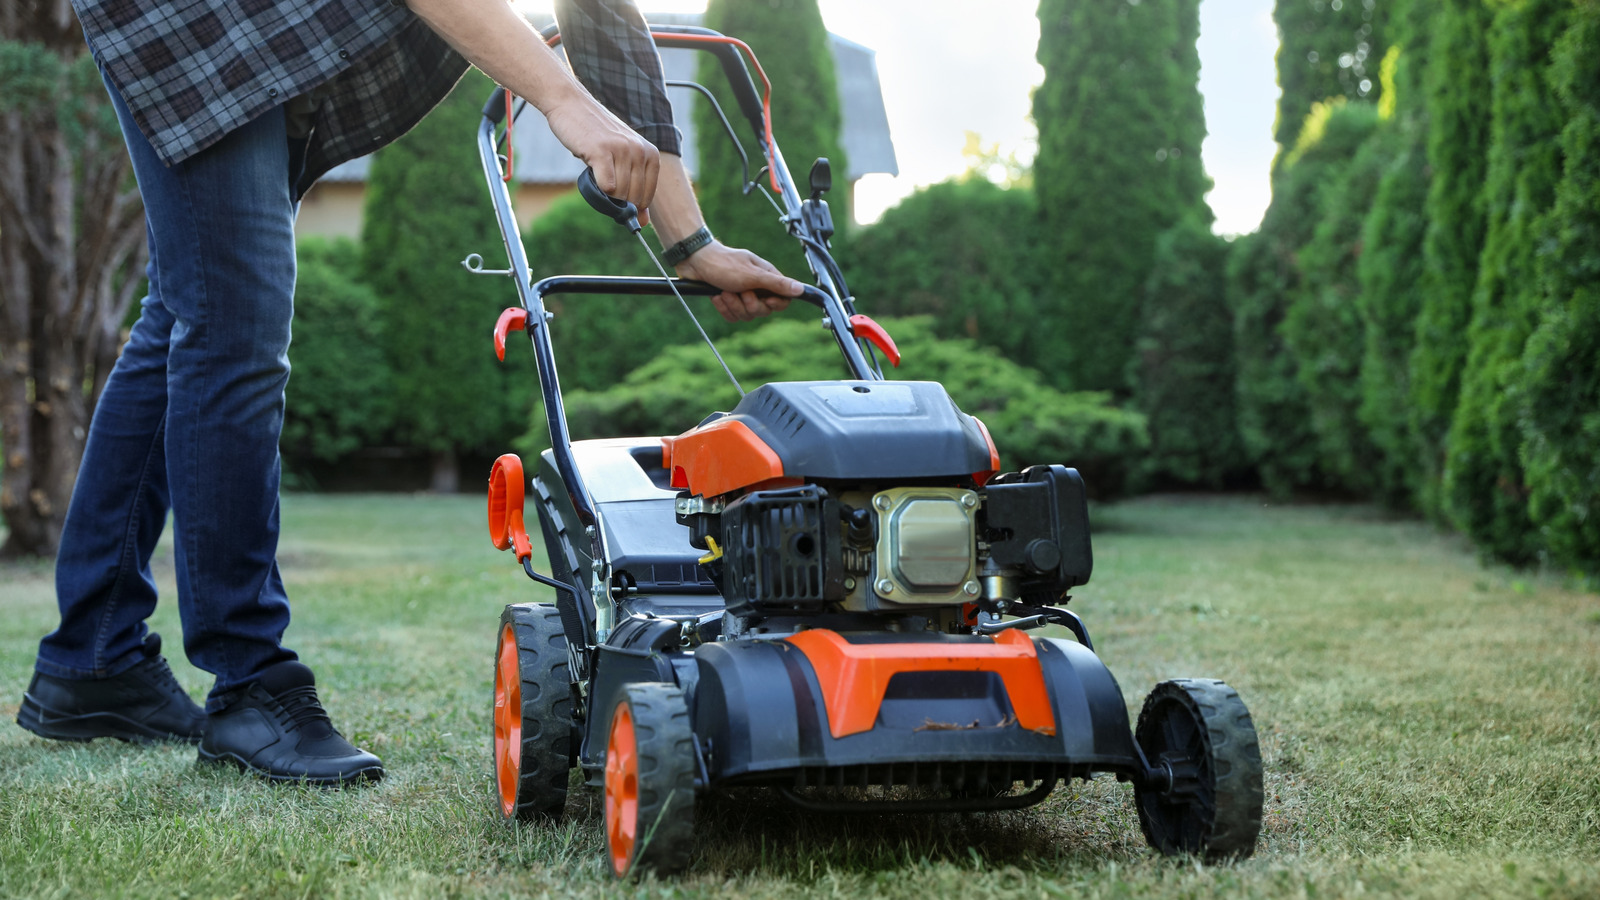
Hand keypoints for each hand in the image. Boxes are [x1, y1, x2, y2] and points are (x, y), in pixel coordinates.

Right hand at [544, 94, 658, 210]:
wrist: (571, 105)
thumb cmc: (595, 136)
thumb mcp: (622, 160)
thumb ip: (635, 190)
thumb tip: (643, 223)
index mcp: (650, 154)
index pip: (646, 197)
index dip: (631, 205)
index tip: (617, 198)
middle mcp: (640, 151)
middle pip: (632, 198)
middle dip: (616, 201)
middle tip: (603, 184)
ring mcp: (622, 150)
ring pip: (619, 194)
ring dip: (604, 193)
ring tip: (597, 174)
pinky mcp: (602, 151)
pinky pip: (607, 186)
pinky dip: (598, 188)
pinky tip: (593, 173)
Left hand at [674, 242, 804, 321]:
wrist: (696, 262)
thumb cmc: (724, 263)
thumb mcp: (753, 275)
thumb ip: (777, 284)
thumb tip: (800, 289)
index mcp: (767, 278)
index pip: (783, 300)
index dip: (775, 304)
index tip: (765, 299)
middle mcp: (756, 288)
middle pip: (763, 311)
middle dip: (749, 305)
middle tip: (740, 291)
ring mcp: (742, 295)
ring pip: (746, 315)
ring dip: (733, 305)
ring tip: (724, 291)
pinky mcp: (728, 301)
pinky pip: (732, 316)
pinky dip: (723, 308)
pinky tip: (717, 295)